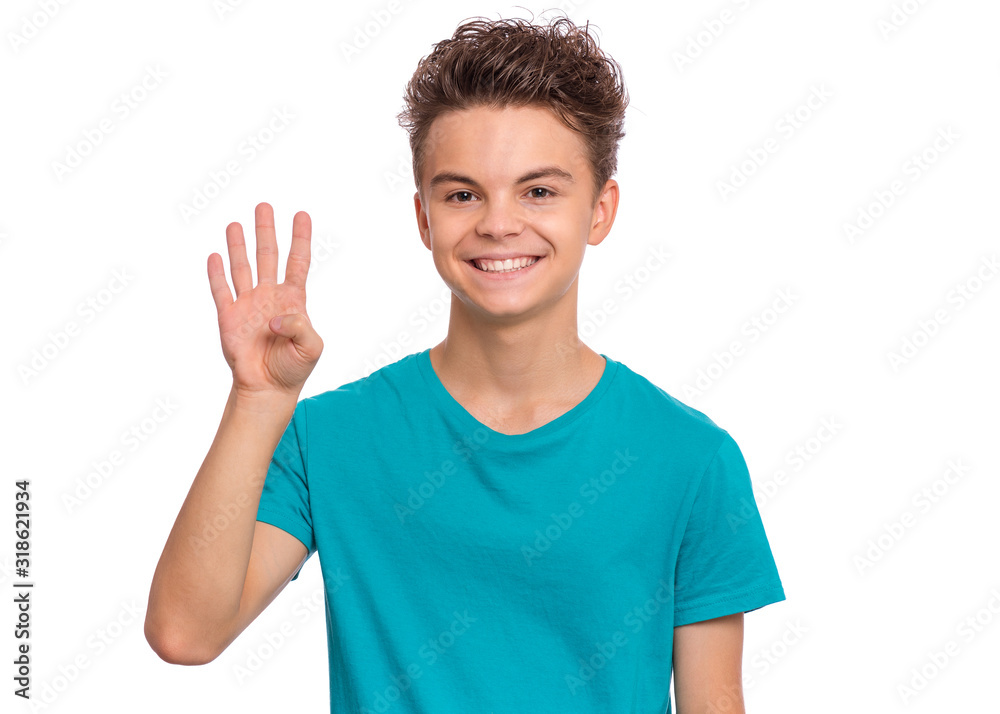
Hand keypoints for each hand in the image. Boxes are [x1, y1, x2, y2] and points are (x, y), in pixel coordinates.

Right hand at [207, 202, 323, 398]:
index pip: (298, 262)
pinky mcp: (229, 317)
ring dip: (239, 246)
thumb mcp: (311, 348)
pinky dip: (217, 273)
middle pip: (268, 256)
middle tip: (265, 206)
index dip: (301, 239)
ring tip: (236, 223)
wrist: (267, 389)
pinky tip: (216, 255)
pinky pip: (221, 291)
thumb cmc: (293, 368)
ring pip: (243, 267)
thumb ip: (301, 328)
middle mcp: (270, 297)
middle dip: (266, 231)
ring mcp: (248, 305)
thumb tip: (275, 316)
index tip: (302, 215)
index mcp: (293, 300)